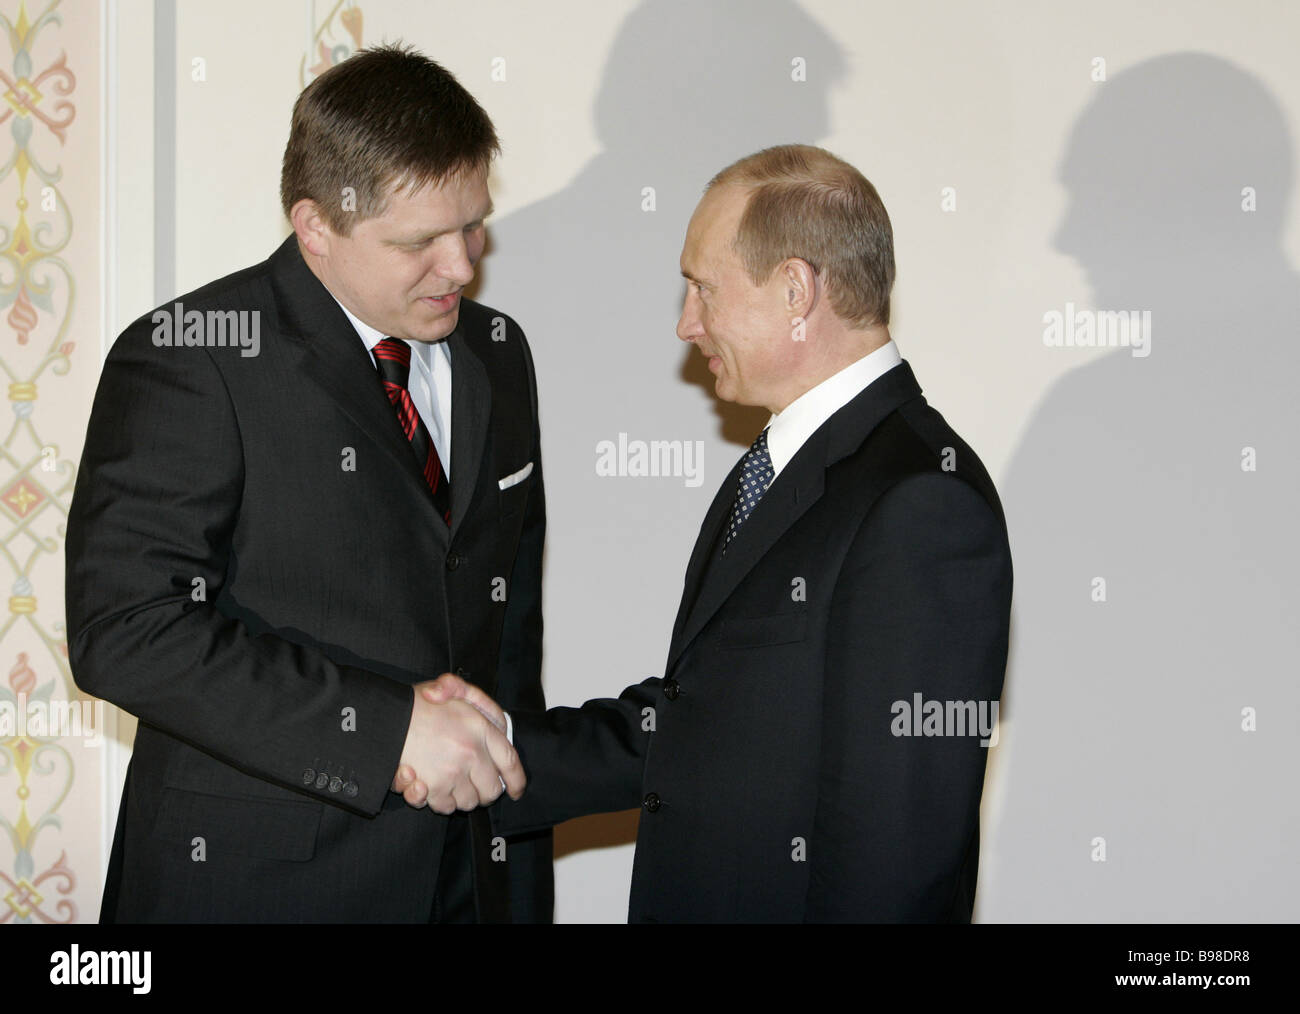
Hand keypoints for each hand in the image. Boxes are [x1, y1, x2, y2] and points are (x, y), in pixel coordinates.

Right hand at [391, 678, 523, 813]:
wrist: (382, 720)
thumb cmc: (412, 704)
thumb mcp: (445, 688)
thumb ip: (468, 696)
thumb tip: (483, 717)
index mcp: (479, 729)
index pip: (510, 761)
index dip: (516, 779)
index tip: (516, 789)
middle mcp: (471, 753)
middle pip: (491, 789)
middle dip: (485, 792)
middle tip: (473, 785)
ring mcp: (453, 774)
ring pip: (469, 802)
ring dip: (461, 796)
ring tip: (448, 781)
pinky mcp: (433, 789)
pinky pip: (445, 807)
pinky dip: (440, 802)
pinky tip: (429, 786)